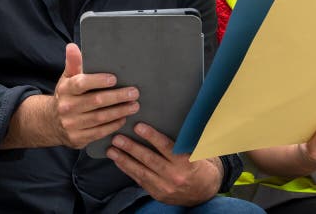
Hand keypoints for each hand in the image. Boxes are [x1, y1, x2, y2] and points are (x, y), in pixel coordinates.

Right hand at [52, 43, 139, 148]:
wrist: (50, 122)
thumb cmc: (67, 95)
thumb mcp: (67, 78)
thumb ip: (73, 63)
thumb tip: (72, 46)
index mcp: (65, 89)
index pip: (81, 84)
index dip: (98, 81)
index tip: (114, 79)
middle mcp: (67, 107)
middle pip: (95, 101)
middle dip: (117, 97)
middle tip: (134, 93)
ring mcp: (71, 124)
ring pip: (99, 118)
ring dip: (119, 112)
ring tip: (134, 106)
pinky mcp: (77, 138)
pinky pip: (99, 132)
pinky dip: (113, 125)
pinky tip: (123, 119)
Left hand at [106, 123, 220, 205]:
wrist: (202, 192)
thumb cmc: (197, 165)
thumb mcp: (196, 152)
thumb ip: (182, 141)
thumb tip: (164, 121)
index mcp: (186, 162)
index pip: (166, 147)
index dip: (152, 136)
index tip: (138, 127)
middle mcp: (175, 175)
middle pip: (150, 160)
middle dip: (131, 148)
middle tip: (117, 138)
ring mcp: (165, 187)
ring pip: (141, 172)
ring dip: (124, 160)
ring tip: (112, 150)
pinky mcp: (157, 194)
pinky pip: (140, 181)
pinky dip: (128, 170)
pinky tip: (119, 162)